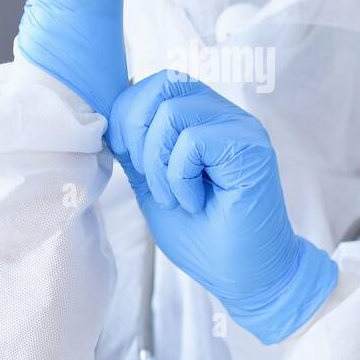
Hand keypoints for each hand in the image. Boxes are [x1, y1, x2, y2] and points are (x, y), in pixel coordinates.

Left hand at [108, 71, 337, 343]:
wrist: (248, 277)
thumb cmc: (205, 237)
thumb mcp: (155, 187)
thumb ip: (137, 151)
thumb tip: (108, 119)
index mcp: (204, 119)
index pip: (158, 84)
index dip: (128, 114)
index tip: (126, 158)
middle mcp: (226, 116)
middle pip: (164, 82)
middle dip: (136, 129)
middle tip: (147, 176)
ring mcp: (241, 128)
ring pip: (173, 110)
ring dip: (158, 162)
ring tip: (175, 198)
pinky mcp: (251, 148)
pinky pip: (194, 140)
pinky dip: (180, 177)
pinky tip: (195, 202)